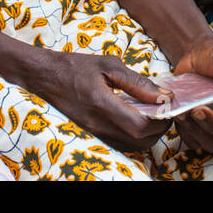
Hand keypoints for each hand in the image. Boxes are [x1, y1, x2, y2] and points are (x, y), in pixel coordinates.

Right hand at [26, 50, 171, 153]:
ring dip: (147, 135)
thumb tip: (163, 95)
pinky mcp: (92, 135)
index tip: (168, 106)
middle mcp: (98, 124)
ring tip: (151, 114)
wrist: (45, 76)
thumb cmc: (76, 67)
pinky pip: (121, 144)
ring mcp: (94, 132)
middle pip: (140, 142)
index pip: (140, 126)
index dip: (161, 120)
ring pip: (132, 146)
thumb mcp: (108, 65)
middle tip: (163, 111)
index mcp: (102, 104)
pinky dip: (134, 137)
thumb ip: (137, 82)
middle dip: (158, 129)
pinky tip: (134, 119)